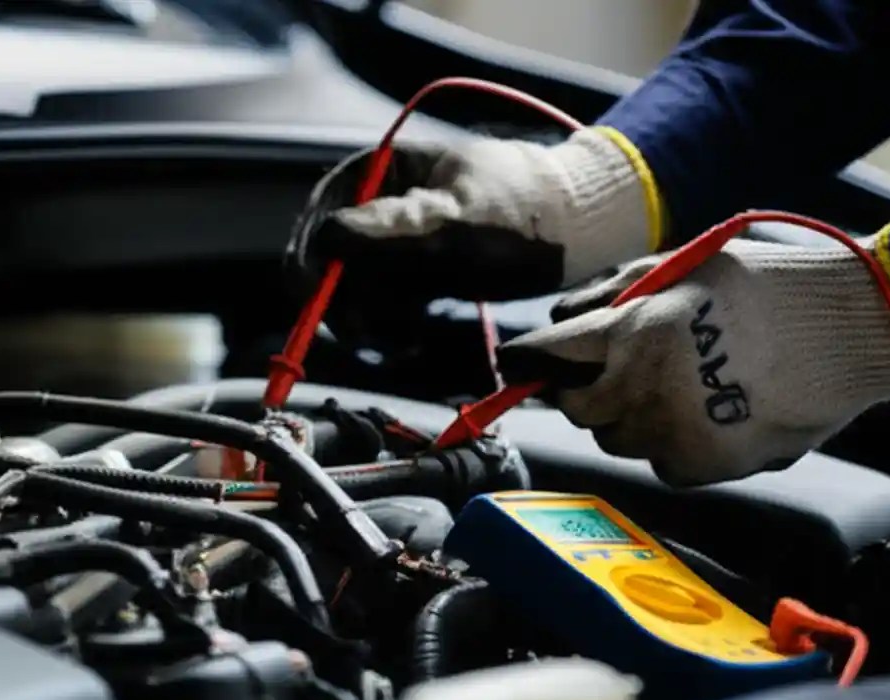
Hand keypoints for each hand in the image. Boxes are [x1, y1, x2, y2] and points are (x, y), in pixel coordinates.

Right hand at [287, 128, 657, 302]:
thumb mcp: (461, 223)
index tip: (317, 297)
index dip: (312, 260)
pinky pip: (384, 305)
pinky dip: (390, 327)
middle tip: (364, 334)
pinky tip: (410, 338)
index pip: (323, 216)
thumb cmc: (525, 212)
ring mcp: (398, 242)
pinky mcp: (416, 274)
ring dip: (367, 320)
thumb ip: (396, 232)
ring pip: (355, 289)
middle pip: (331, 261)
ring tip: (400, 338)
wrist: (577, 234)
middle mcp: (380, 205)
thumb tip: (329, 240)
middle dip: (342, 301)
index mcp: (381, 172)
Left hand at [497, 239, 889, 485]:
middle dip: (582, 388)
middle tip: (612, 367)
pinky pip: (660, 464)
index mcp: (631, 333)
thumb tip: (557, 322)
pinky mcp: (704, 467)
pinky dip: (669, 444)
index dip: (527, 359)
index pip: (548, 356)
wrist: (851, 328)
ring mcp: (673, 434)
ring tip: (678, 384)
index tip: (515, 363)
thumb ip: (610, 295)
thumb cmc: (765, 284)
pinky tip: (706, 411)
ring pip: (616, 439)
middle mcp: (642, 390)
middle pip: (576, 406)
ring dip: (627, 416)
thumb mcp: (680, 267)